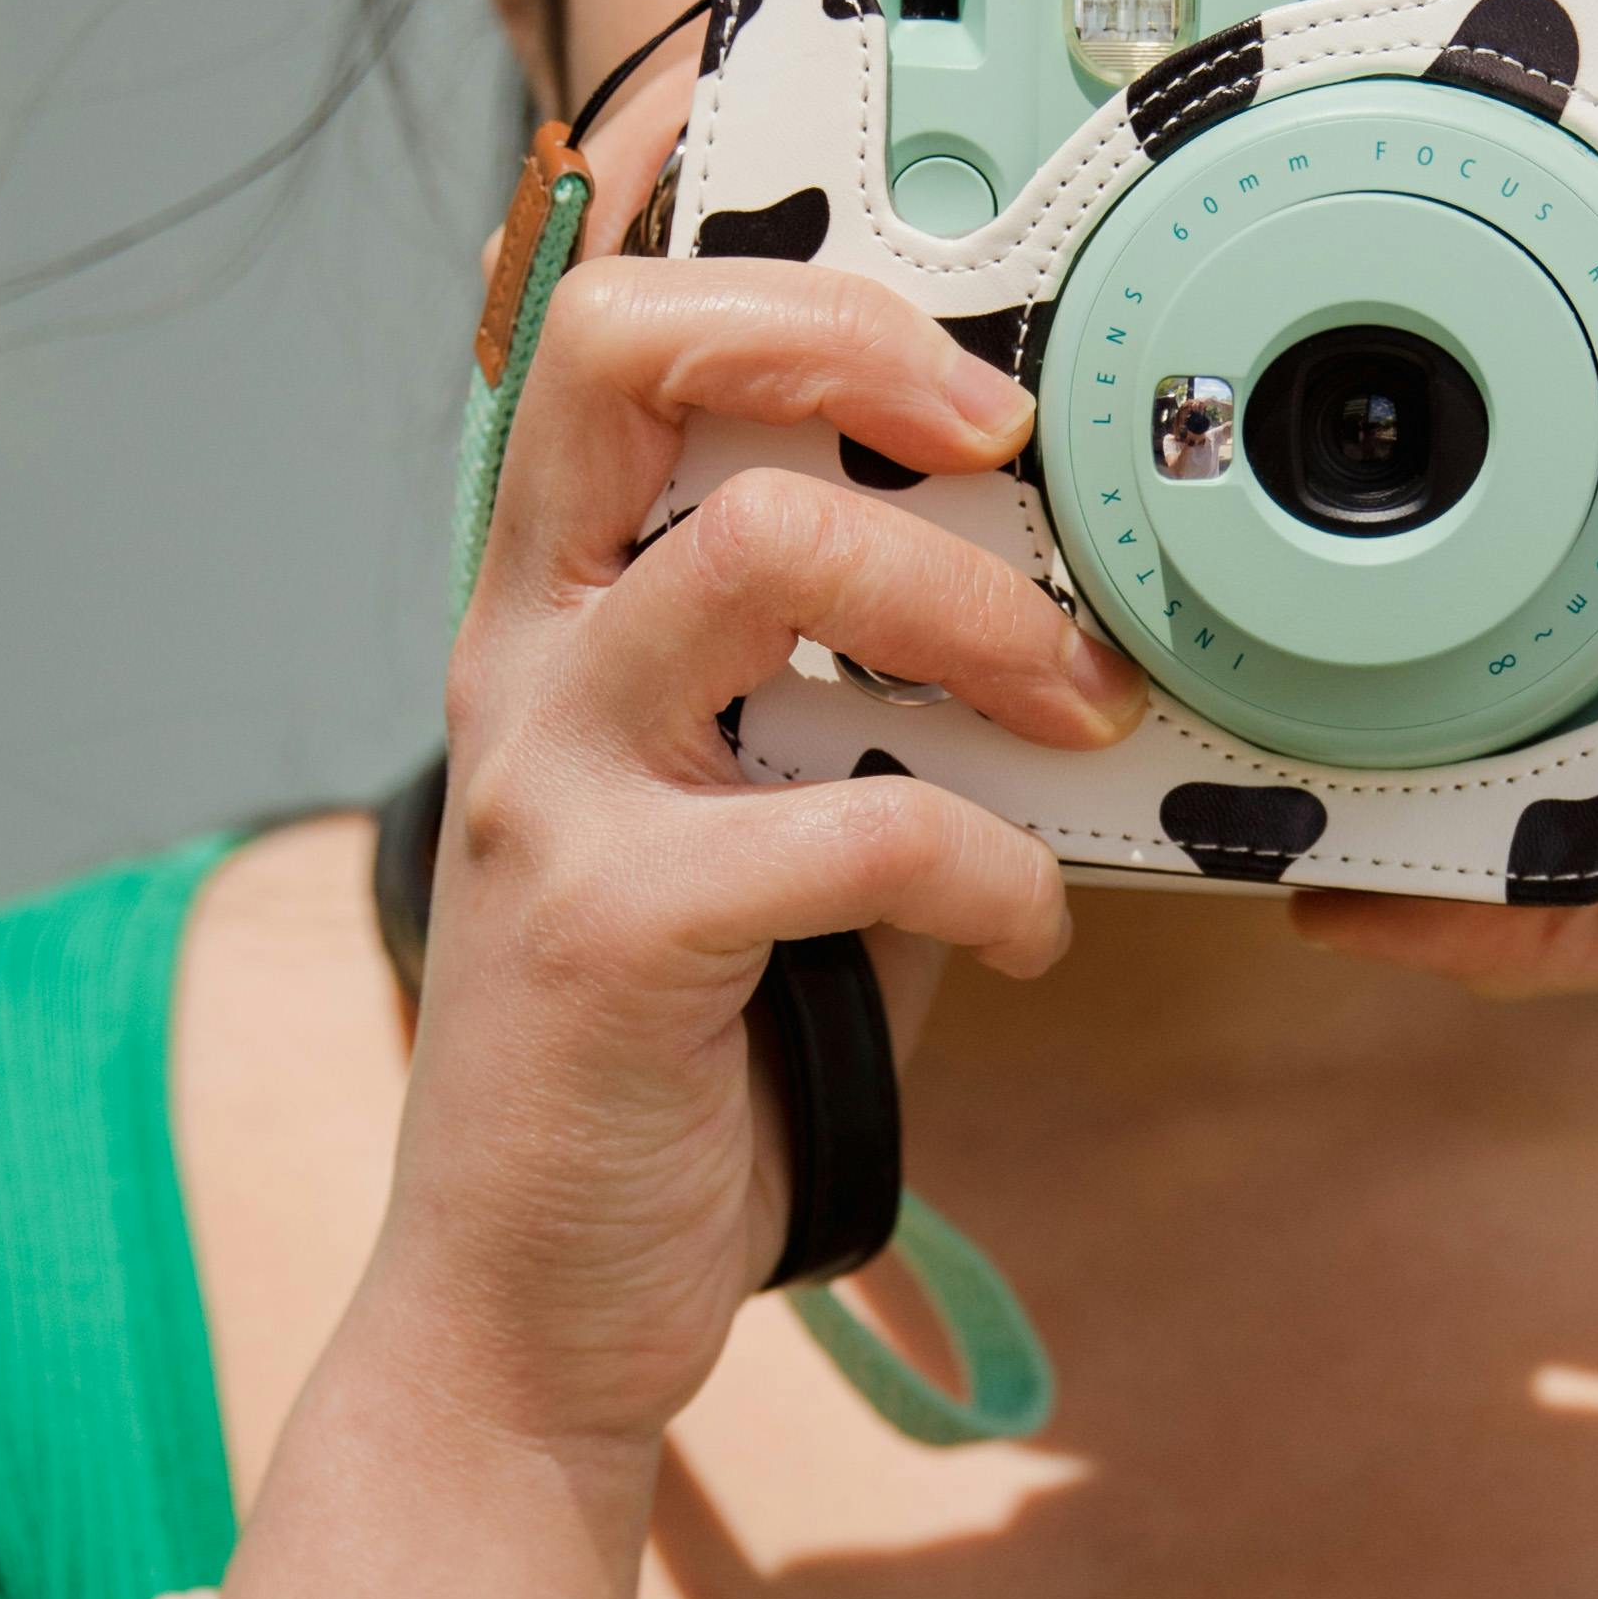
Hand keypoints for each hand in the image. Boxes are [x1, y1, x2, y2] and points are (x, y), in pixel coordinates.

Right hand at [352, 49, 1140, 1463]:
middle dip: (850, 350)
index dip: (784, 290)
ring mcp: (554, 787)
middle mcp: (526, 668)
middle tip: (1005, 444)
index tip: (956, 362)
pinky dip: (991, 869)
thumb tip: (1059, 614)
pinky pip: (856, 825)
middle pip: (631, 358)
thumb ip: (860, 712)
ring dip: (969, 610)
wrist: (531, 1308)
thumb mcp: (765, 835)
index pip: (607, 344)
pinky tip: (1024, 935)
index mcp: (553, 622)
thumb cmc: (673, 1067)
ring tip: (1071, 707)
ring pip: (756, 554)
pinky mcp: (615, 928)